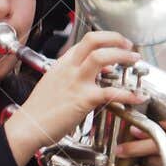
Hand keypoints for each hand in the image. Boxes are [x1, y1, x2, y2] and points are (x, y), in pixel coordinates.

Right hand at [3, 30, 143, 165]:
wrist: (28, 126)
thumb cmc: (39, 110)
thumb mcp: (54, 84)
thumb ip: (76, 74)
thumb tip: (102, 71)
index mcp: (62, 64)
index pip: (86, 41)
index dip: (106, 38)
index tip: (118, 44)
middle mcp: (69, 69)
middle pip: (93, 41)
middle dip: (116, 40)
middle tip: (129, 47)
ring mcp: (76, 83)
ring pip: (102, 57)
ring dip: (123, 57)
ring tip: (135, 62)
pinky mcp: (83, 99)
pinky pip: (110, 92)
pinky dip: (128, 94)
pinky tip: (138, 96)